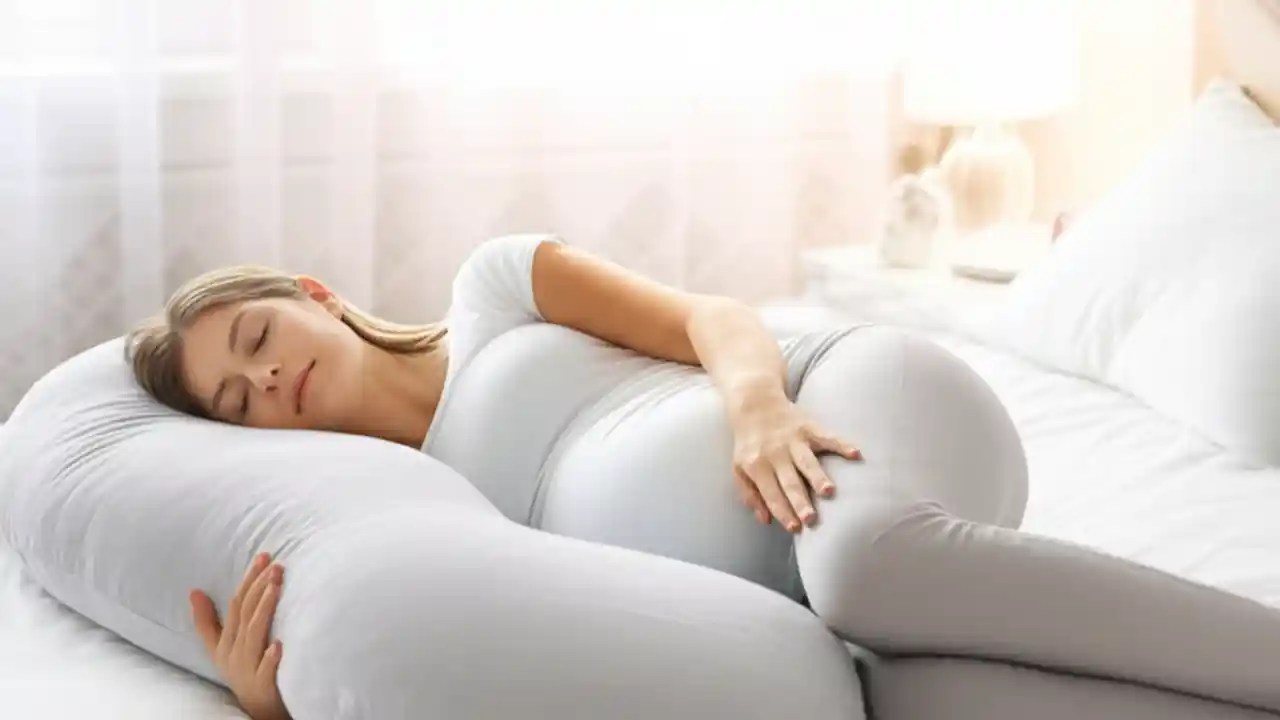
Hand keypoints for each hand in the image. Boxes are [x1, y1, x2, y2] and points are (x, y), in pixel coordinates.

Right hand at [191, 552, 290, 719]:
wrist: (253, 707)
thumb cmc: (239, 670)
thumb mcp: (218, 647)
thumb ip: (206, 620)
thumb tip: (194, 590)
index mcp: (227, 639)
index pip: (237, 603)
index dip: (249, 578)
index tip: (264, 555)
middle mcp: (235, 651)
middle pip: (245, 614)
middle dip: (259, 587)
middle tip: (275, 564)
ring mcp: (248, 668)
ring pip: (254, 636)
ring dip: (265, 609)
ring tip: (276, 587)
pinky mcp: (263, 685)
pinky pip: (265, 671)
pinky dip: (271, 658)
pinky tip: (280, 644)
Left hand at [728, 395, 861, 532]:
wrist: (755, 404)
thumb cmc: (749, 443)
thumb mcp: (739, 468)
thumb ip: (750, 494)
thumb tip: (766, 519)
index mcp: (756, 466)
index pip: (771, 493)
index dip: (782, 511)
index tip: (795, 528)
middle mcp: (776, 454)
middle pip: (790, 481)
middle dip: (800, 501)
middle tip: (811, 519)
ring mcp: (794, 440)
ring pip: (807, 462)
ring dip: (818, 476)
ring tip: (829, 491)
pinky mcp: (809, 428)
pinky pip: (827, 437)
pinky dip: (842, 445)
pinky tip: (855, 454)